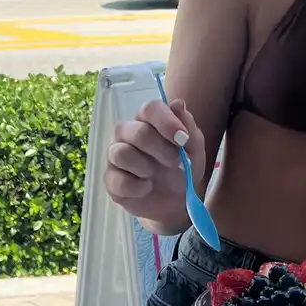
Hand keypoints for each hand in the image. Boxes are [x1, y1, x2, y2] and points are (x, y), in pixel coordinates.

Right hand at [104, 98, 205, 227]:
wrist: (176, 201)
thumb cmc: (183, 167)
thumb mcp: (195, 149)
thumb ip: (188, 127)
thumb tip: (178, 104)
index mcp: (149, 120)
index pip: (150, 108)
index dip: (166, 121)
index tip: (183, 138)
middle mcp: (128, 132)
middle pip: (136, 131)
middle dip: (160, 149)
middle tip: (176, 162)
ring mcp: (116, 154)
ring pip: (121, 153)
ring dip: (145, 167)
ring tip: (155, 175)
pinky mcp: (110, 178)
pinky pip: (118, 180)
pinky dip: (137, 187)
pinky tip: (146, 188)